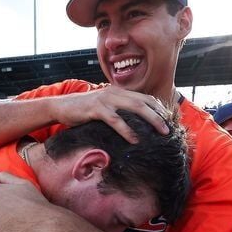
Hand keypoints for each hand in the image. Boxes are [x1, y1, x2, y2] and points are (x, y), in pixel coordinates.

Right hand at [49, 87, 170, 142]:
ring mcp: (106, 100)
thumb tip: (135, 124)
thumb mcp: (105, 108)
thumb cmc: (84, 111)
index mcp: (119, 91)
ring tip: (160, 133)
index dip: (159, 108)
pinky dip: (127, 130)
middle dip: (159, 115)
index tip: (170, 120)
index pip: (145, 97)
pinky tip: (135, 139)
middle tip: (169, 129)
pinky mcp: (96, 109)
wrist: (61, 107)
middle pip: (144, 102)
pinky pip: (115, 120)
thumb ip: (119, 111)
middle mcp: (115, 93)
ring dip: (150, 120)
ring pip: (134, 108)